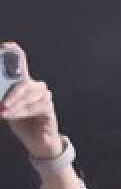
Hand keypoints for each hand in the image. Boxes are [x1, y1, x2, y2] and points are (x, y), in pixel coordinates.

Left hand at [0, 45, 62, 160]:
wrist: (37, 141)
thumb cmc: (21, 122)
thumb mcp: (6, 109)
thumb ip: (1, 100)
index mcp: (23, 83)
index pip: (20, 63)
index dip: (13, 53)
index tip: (5, 47)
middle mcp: (35, 86)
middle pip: (23, 82)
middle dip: (9, 93)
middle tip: (1, 105)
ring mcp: (43, 96)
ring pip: (27, 95)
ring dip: (13, 105)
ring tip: (3, 113)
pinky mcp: (48, 107)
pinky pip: (34, 106)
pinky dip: (21, 112)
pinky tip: (11, 116)